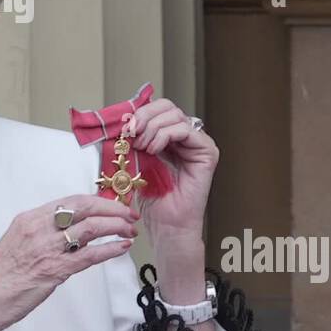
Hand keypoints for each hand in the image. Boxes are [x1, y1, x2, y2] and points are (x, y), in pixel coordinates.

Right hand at [0, 194, 137, 330]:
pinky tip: (121, 248)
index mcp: (30, 218)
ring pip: (90, 228)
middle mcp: (39, 228)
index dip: (97, 200)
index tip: (112, 205)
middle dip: (111, 209)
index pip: (71, 200)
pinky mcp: (54, 270)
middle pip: (84, 208)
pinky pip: (89, 255)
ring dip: (115, 227)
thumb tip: (78, 231)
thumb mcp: (20, 241)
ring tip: (129, 230)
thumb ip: (47, 233)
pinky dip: (109, 249)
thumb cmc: (0, 274)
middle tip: (128, 214)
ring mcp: (47, 248)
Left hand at [123, 98, 219, 247]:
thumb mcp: (137, 159)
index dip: (140, 112)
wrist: (166, 224)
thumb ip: (134, 138)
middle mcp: (187, 137)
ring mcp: (199, 143)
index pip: (158, 108)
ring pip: (175, 115)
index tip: (124, 127)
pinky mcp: (207, 151)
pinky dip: (164, 136)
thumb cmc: (153, 198)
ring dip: (152, 128)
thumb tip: (122, 119)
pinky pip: (185, 130)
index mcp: (171, 136)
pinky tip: (153, 150)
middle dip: (145, 117)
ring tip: (141, 147)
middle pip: (167, 106)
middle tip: (131, 134)